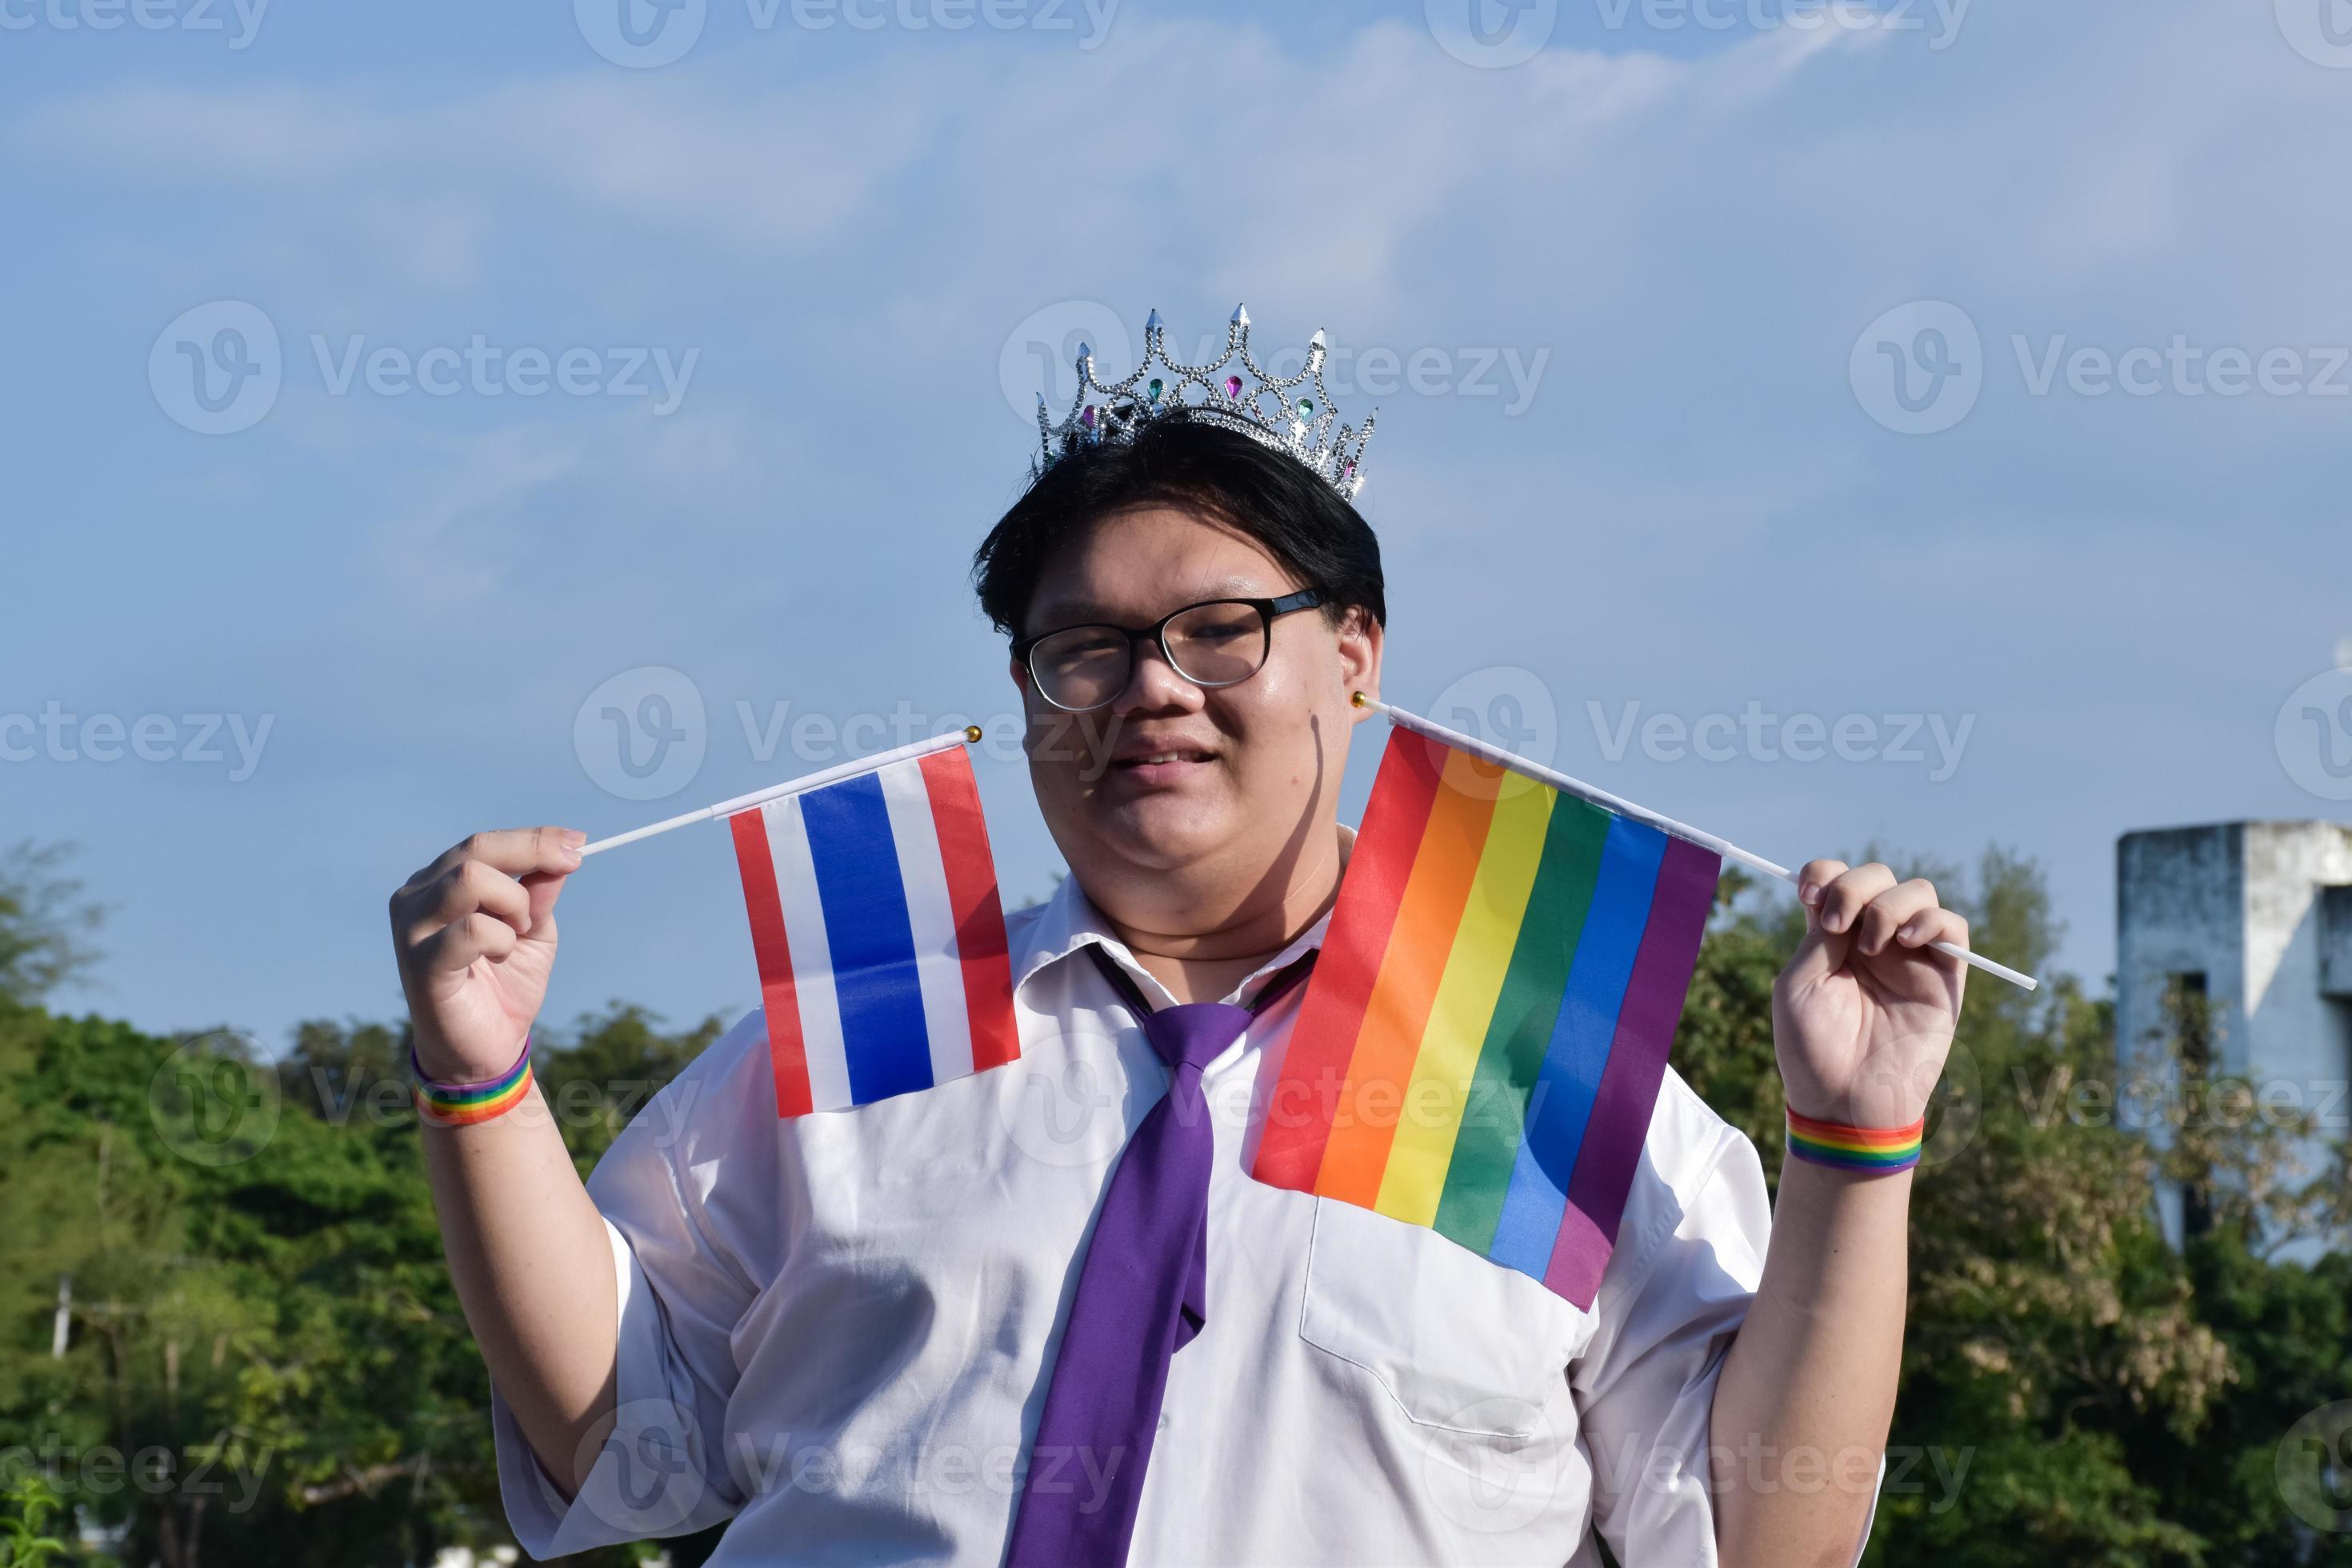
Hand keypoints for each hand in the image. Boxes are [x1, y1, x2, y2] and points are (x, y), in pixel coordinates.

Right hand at [390, 827, 582, 1081]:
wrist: (487, 1048)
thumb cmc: (505, 984)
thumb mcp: (533, 929)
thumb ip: (539, 891)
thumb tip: (562, 853)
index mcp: (438, 883)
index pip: (484, 844)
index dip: (535, 839)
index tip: (579, 843)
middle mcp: (416, 898)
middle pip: (475, 851)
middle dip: (530, 860)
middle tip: (552, 895)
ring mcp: (412, 929)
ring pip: (469, 880)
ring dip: (513, 905)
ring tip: (517, 935)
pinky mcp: (420, 964)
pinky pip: (471, 930)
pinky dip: (501, 940)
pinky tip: (500, 957)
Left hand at [1771, 859, 1967, 1129]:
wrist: (1844, 1102)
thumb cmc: (1811, 1049)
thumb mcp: (1799, 984)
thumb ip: (1820, 936)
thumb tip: (1843, 898)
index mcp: (1833, 937)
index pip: (1836, 878)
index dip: (1825, 873)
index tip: (1808, 896)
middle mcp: (1873, 939)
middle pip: (1878, 877)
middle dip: (1855, 886)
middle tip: (1836, 924)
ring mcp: (1910, 957)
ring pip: (1919, 893)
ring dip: (1890, 905)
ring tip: (1869, 945)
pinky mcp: (1944, 980)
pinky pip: (1954, 928)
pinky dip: (1932, 921)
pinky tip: (1906, 941)